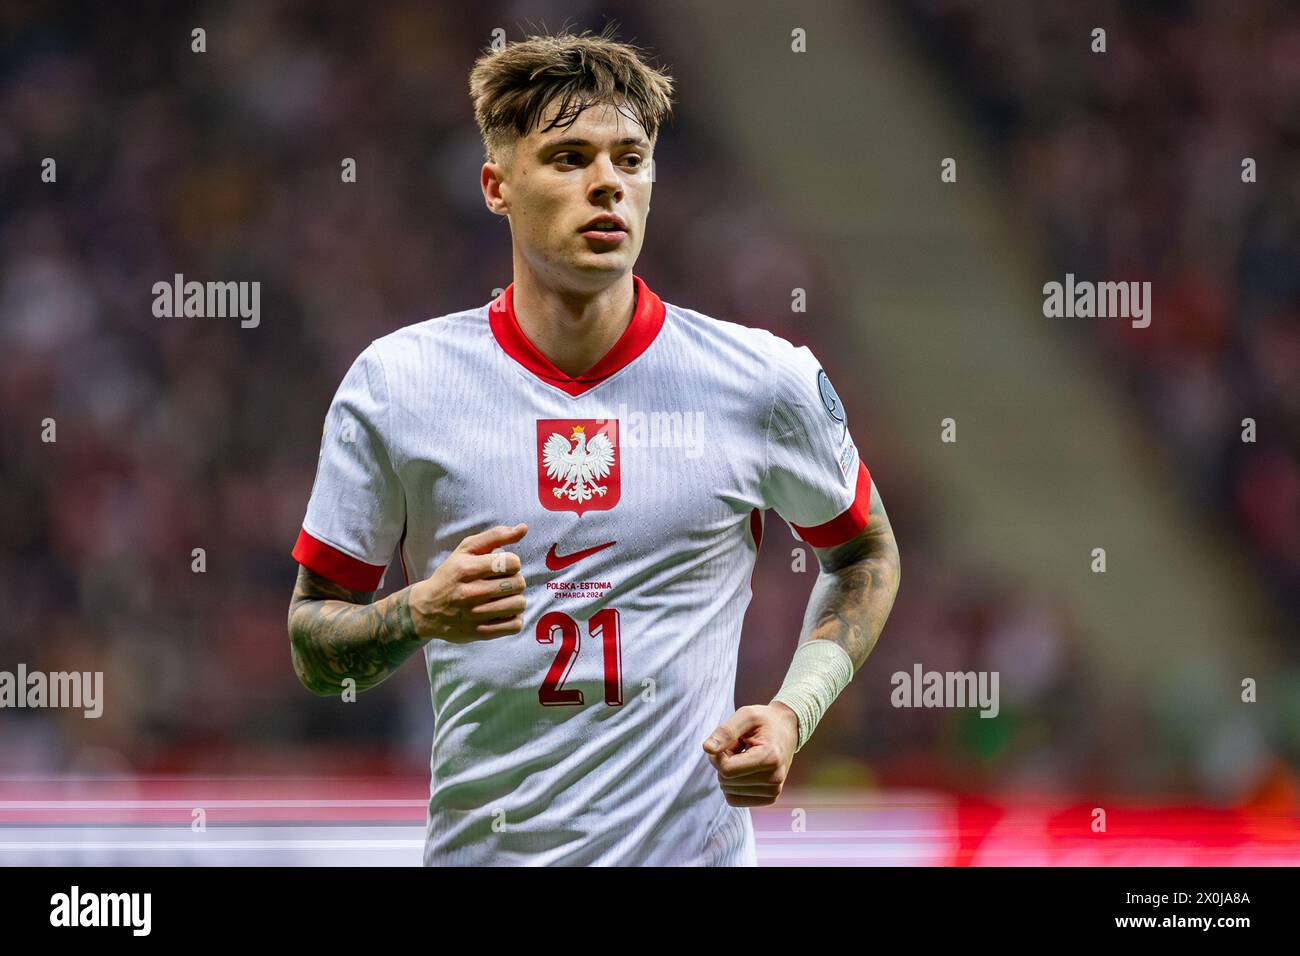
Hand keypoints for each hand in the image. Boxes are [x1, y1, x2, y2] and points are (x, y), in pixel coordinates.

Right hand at [410, 523, 527, 642]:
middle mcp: (470, 592)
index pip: (512, 562)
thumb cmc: (451, 575)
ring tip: (504, 598)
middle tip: (503, 583)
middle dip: (515, 581)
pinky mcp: (479, 633)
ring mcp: (474, 615)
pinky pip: (514, 625)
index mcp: (467, 568)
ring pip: (519, 604)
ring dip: (516, 600)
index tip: (503, 567)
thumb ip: (495, 536)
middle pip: (518, 583)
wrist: (426, 609)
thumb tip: (523, 528)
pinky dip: (514, 618)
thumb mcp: (466, 550)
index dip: (513, 563)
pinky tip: (503, 613)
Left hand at [702, 703, 799, 806]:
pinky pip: (734, 800)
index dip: (719, 755)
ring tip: (744, 757)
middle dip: (724, 763)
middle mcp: (774, 779)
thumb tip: (707, 749)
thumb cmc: (765, 721)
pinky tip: (745, 770)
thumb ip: (725, 731)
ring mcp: (773, 792)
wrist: (787, 729)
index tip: (729, 742)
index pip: (726, 769)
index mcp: (769, 758)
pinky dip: (733, 785)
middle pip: (726, 781)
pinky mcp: (769, 798)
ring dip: (729, 773)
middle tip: (739, 747)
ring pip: (728, 791)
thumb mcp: (745, 715)